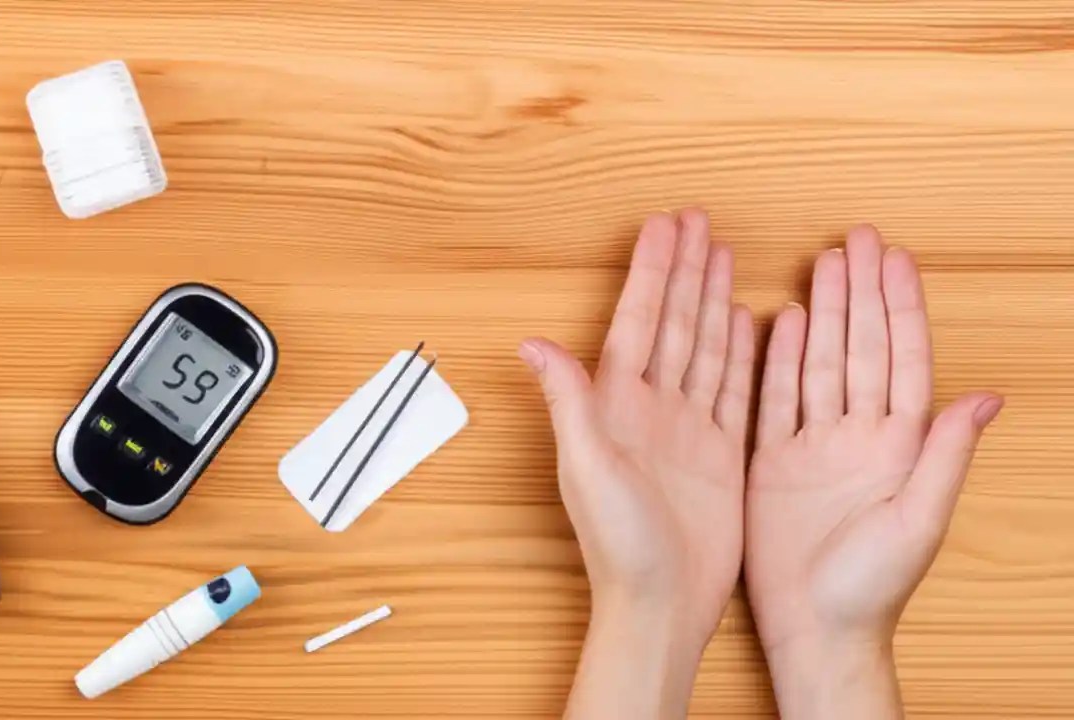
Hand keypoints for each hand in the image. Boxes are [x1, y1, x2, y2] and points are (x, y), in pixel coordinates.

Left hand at [520, 210, 754, 718]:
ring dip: (710, 299)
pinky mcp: (718, 453)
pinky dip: (737, 351)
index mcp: (616, 405)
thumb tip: (531, 343)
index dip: (650, 274)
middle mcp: (651, 408)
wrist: (661, 603)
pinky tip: (744, 319)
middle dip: (683, 270)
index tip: (663, 227)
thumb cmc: (617, 544)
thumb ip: (568, 402)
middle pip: (671, 322)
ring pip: (702, 346)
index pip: (636, 322)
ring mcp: (687, 428)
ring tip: (721, 253)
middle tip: (697, 221)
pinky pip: (732, 388)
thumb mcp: (586, 468)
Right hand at [746, 226, 1002, 717]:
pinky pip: (772, 399)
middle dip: (858, 292)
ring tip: (821, 265)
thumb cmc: (871, 587)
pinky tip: (775, 322)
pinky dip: (774, 360)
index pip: (900, 359)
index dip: (897, 306)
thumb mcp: (918, 523)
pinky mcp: (771, 462)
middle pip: (858, 348)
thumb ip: (945, 457)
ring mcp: (813, 446)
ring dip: (820, 314)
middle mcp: (858, 436)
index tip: (891, 258)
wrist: (813, 628)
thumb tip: (983, 398)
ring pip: (817, 364)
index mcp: (898, 445)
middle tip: (855, 240)